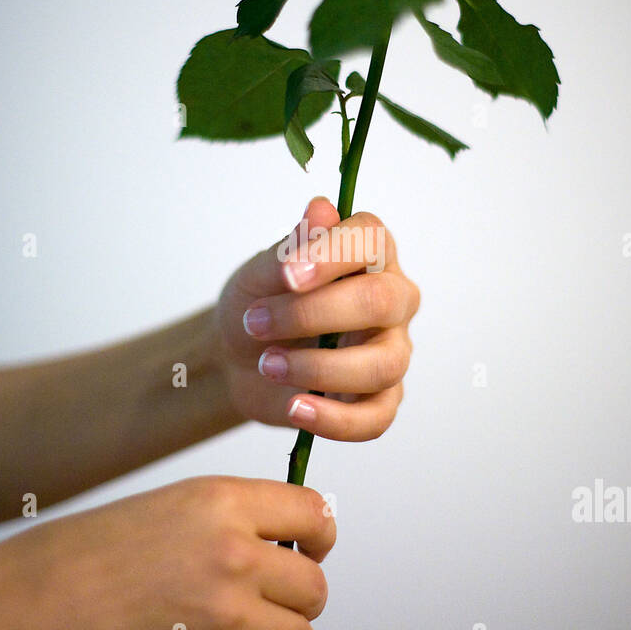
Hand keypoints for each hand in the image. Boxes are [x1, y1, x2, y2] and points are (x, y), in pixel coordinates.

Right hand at [0, 475, 334, 629]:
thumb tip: (278, 549)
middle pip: (316, 587)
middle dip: (297, 601)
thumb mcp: (165, 507)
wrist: (24, 607)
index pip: (316, 515)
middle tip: (266, 608)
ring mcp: (224, 616)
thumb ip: (226, 521)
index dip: (317, 540)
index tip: (307, 554)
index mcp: (222, 502)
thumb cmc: (81, 556)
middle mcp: (234, 554)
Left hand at [214, 197, 420, 440]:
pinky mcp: (380, 400)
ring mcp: (392, 352)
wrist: (237, 358)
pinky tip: (296, 407)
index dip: (331, 254)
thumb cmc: (259, 302)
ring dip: (316, 368)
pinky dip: (335, 419)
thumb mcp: (259, 273)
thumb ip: (290, 247)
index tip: (286, 274)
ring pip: (382, 365)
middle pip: (381, 301)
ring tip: (267, 365)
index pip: (370, 240)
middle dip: (312, 314)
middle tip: (255, 322)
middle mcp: (393, 299)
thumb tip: (320, 210)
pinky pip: (376, 418)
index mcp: (369, 254)